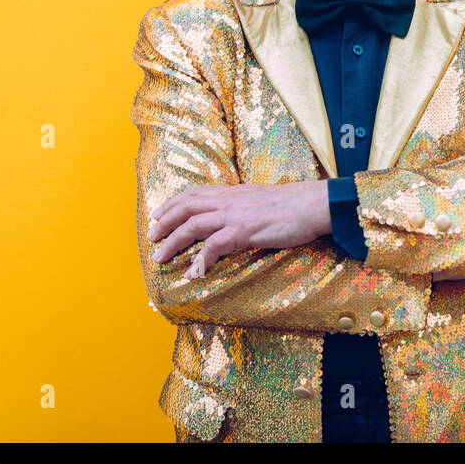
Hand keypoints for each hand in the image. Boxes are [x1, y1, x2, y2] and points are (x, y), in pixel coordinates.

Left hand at [146, 180, 330, 278]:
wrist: (313, 204)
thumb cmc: (295, 205)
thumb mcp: (262, 200)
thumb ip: (245, 206)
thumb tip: (236, 215)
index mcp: (233, 192)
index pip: (194, 194)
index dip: (172, 204)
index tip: (158, 214)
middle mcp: (229, 200)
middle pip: (186, 208)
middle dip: (164, 222)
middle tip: (151, 238)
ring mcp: (234, 215)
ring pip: (192, 226)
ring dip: (173, 242)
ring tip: (160, 257)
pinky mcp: (243, 231)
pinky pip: (213, 246)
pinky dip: (199, 260)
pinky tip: (192, 272)